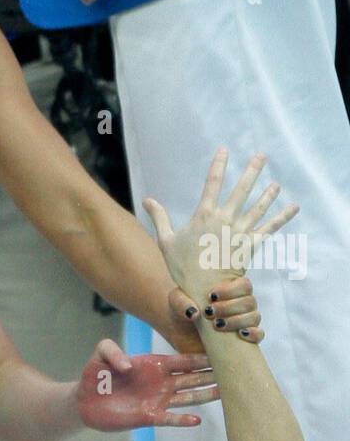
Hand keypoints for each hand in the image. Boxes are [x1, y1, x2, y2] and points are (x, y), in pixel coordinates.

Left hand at [77, 339, 218, 429]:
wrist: (84, 400)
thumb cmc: (94, 374)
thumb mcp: (100, 354)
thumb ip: (111, 350)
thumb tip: (128, 365)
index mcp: (154, 364)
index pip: (184, 360)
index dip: (202, 357)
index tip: (223, 352)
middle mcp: (161, 381)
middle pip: (193, 377)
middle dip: (213, 374)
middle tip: (236, 371)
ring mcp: (157, 399)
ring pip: (188, 397)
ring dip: (205, 395)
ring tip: (226, 393)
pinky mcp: (149, 416)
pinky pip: (170, 418)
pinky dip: (182, 420)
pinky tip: (197, 420)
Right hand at [144, 148, 297, 298]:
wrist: (203, 291)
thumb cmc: (182, 267)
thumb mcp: (166, 241)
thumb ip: (159, 218)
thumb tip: (147, 200)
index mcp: (203, 215)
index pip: (212, 183)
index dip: (219, 164)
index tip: (224, 149)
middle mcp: (224, 219)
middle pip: (241, 190)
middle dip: (252, 171)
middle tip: (261, 156)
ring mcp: (239, 232)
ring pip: (258, 207)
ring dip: (268, 194)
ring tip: (276, 184)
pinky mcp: (250, 245)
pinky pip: (269, 228)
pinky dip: (282, 217)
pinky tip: (293, 207)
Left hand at [166, 275, 263, 348]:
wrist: (182, 334)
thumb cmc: (182, 311)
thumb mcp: (176, 302)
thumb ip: (180, 301)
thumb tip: (194, 312)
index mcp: (229, 290)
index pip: (244, 285)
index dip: (231, 290)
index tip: (211, 296)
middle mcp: (240, 304)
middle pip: (249, 301)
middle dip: (229, 307)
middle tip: (209, 312)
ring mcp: (244, 321)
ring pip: (254, 317)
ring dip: (236, 320)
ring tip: (216, 324)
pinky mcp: (244, 340)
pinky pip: (259, 335)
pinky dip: (253, 333)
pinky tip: (240, 334)